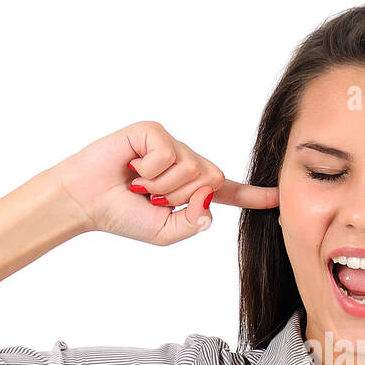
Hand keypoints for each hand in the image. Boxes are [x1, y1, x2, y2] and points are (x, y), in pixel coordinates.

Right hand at [54, 120, 278, 245]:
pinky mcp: (153, 131)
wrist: (85, 201)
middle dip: (181, 196)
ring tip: (138, 184)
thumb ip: (192, 225)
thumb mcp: (164, 233)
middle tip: (150, 198)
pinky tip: (131, 168)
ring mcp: (171, 145)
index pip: (228, 193)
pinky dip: (149, 170)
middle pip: (213, 178)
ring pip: (192, 167)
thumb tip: (208, 202)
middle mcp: (185, 163)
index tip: (278, 198)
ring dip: (161, 186)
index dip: (253, 196)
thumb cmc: (122, 215)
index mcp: (191, 190)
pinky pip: (169, 154)